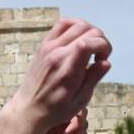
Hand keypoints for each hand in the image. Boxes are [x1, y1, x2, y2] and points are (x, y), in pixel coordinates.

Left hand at [0, 19, 111, 133]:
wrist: (28, 110)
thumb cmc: (55, 110)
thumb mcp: (79, 101)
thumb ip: (93, 79)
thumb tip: (105, 62)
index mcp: (67, 71)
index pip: (88, 42)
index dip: (103, 45)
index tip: (102, 59)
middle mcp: (56, 55)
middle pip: (87, 30)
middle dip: (100, 40)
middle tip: (98, 56)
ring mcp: (48, 48)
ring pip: (76, 23)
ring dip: (89, 32)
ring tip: (90, 47)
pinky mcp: (44, 46)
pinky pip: (62, 24)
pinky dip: (75, 26)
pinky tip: (79, 39)